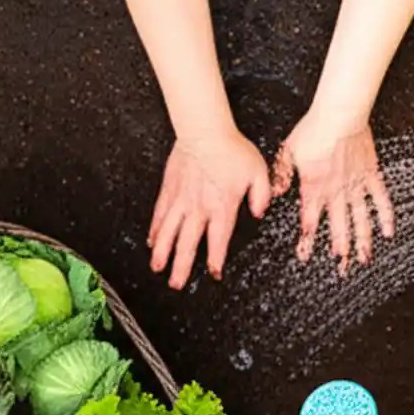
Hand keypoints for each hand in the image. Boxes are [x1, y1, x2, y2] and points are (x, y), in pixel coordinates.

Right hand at [149, 129, 270, 288]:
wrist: (205, 130)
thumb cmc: (232, 149)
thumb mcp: (258, 172)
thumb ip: (261, 196)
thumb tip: (259, 213)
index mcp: (222, 207)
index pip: (218, 241)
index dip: (214, 259)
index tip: (213, 273)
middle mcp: (199, 208)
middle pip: (188, 244)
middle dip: (182, 267)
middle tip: (176, 284)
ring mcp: (181, 200)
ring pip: (169, 232)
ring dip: (163, 253)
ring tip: (158, 269)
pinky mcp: (169, 190)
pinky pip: (160, 214)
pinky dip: (155, 230)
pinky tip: (152, 242)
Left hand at [273, 113, 393, 274]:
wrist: (339, 114)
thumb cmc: (313, 130)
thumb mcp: (288, 153)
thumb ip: (282, 175)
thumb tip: (276, 194)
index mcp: (314, 188)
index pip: (310, 220)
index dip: (308, 240)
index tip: (306, 256)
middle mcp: (336, 191)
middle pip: (338, 227)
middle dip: (340, 250)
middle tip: (342, 269)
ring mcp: (356, 184)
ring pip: (361, 219)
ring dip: (363, 240)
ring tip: (365, 259)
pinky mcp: (370, 174)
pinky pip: (380, 198)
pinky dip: (385, 215)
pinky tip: (389, 232)